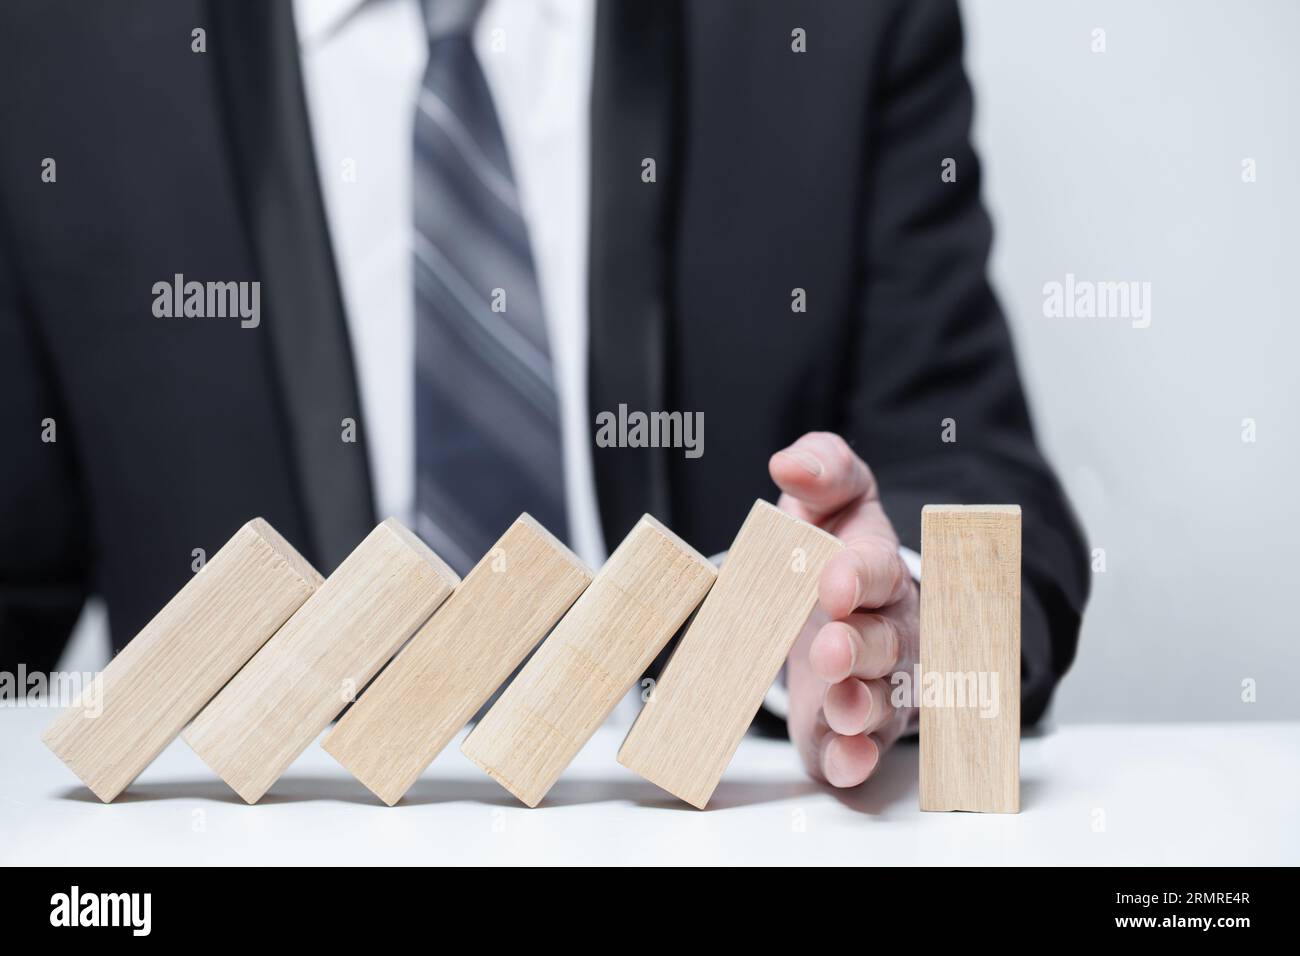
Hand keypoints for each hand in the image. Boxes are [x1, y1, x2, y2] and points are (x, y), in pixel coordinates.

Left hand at [769, 432, 918, 787]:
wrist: (840, 603)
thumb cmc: (834, 547)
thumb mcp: (831, 497)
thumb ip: (823, 470)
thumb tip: (789, 463)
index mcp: (878, 571)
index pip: (878, 571)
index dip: (859, 576)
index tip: (832, 581)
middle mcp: (889, 630)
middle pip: (886, 642)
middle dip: (859, 647)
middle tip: (829, 649)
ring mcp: (877, 685)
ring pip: (883, 701)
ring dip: (862, 707)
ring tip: (842, 708)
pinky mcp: (852, 730)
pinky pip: (861, 750)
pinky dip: (854, 759)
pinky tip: (842, 761)